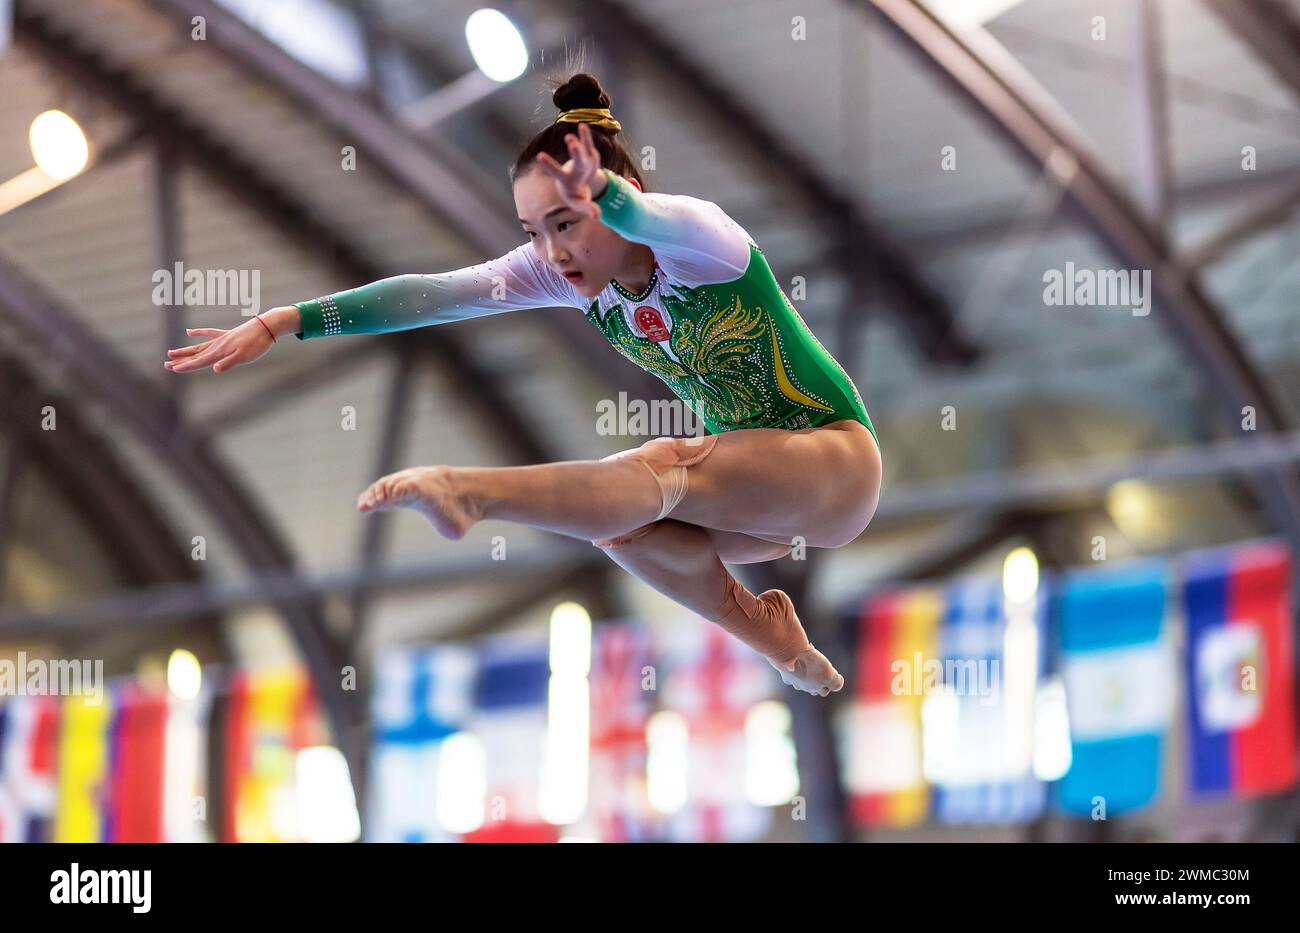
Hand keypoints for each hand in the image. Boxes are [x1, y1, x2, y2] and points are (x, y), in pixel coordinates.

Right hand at [164, 311, 281, 373]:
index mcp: (220, 352)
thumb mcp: (244, 357)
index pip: (200, 361)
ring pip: (199, 346)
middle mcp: (217, 345)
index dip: (186, 366)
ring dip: (186, 350)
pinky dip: (199, 333)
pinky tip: (189, 332)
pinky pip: (210, 333)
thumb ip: (229, 363)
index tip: (173, 368)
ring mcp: (221, 339)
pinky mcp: (227, 335)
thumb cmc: (257, 344)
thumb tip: (214, 369)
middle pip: (195, 354)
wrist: (266, 326)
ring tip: (171, 352)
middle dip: (181, 360)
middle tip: (165, 364)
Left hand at [533, 121, 603, 220]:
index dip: (550, 165)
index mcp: (567, 181)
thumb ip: (588, 209)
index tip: (539, 155)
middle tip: (571, 141)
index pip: (557, 173)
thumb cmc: (577, 197)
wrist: (577, 187)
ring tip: (576, 133)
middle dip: (576, 153)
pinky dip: (586, 137)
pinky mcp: (588, 157)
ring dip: (581, 142)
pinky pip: (588, 146)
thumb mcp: (581, 205)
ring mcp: (580, 163)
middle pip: (577, 162)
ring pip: (582, 153)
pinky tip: (583, 126)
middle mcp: (573, 170)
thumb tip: (597, 216)